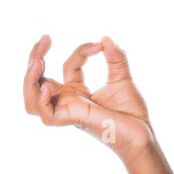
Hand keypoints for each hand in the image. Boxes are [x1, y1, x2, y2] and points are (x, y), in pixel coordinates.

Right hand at [23, 34, 154, 164]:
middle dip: (36, 58)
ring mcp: (67, 111)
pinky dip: (41, 99)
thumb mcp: (123, 78)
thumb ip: (116, 58)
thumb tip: (106, 38)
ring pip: (32, 99)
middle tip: (45, 39)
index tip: (99, 45)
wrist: (143, 135)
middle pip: (38, 81)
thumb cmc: (133, 114)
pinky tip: (48, 86)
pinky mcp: (71, 120)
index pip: (69, 66)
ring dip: (30, 79)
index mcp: (79, 93)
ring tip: (38, 61)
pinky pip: (44, 113)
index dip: (81, 51)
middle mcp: (69, 101)